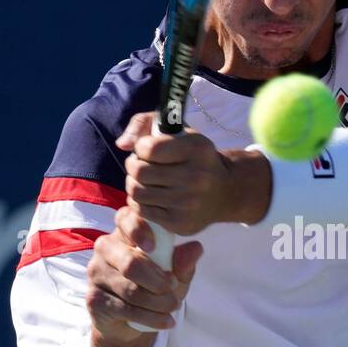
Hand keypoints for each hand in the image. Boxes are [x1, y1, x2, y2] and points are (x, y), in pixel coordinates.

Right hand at [85, 203, 203, 346]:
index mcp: (125, 232)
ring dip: (158, 303)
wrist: (129, 322)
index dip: (138, 229)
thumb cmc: (154, 289)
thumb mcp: (175, 276)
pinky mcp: (94, 298)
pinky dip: (151, 318)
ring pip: (130, 289)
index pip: (125, 218)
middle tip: (174, 289)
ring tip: (173, 306)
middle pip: (130, 262)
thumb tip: (196, 248)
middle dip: (158, 281)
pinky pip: (125, 309)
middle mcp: (105, 248)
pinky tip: (166, 321)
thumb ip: (183, 263)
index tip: (153, 247)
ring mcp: (96, 272)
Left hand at [115, 113, 233, 235]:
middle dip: (133, 166)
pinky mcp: (180, 223)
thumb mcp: (179, 131)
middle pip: (139, 172)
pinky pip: (143, 211)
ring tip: (144, 180)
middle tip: (140, 165)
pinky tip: (150, 196)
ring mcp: (188, 203)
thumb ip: (145, 123)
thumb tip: (122, 144)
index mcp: (196, 149)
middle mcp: (195, 177)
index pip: (148, 148)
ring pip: (137, 192)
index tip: (147, 149)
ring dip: (133, 184)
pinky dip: (140, 202)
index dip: (140, 147)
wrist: (225, 191)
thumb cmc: (194, 158)